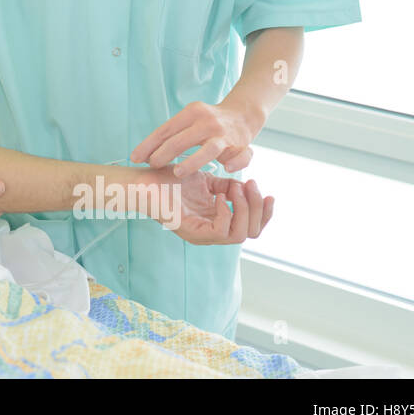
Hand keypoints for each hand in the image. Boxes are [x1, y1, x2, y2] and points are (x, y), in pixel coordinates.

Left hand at [130, 99, 262, 175]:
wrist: (242, 114)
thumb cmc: (207, 123)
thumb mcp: (189, 121)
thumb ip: (170, 136)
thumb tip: (142, 156)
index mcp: (191, 113)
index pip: (165, 130)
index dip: (148, 145)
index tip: (134, 158)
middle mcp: (207, 122)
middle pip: (181, 140)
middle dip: (163, 154)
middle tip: (152, 166)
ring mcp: (224, 134)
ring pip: (209, 149)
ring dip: (193, 161)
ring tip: (178, 173)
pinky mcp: (241, 145)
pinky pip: (241, 155)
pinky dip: (236, 162)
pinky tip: (227, 169)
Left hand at [142, 166, 274, 244]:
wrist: (144, 180)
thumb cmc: (171, 179)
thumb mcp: (207, 180)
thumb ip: (228, 187)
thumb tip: (247, 187)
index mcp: (216, 222)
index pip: (251, 228)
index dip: (264, 213)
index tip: (269, 194)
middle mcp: (211, 232)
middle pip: (251, 233)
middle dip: (257, 208)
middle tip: (252, 185)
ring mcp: (201, 235)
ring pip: (239, 235)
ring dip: (244, 208)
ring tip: (238, 188)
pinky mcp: (191, 232)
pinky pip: (221, 231)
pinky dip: (226, 211)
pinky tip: (219, 195)